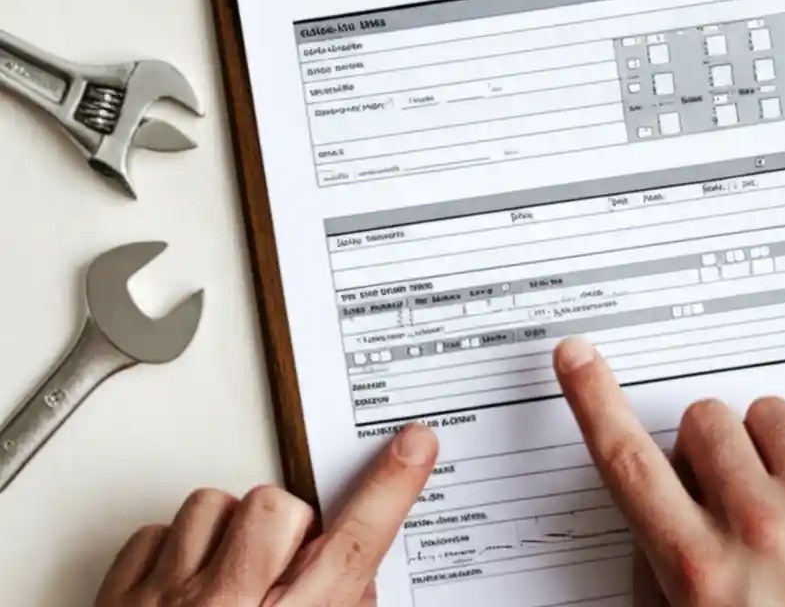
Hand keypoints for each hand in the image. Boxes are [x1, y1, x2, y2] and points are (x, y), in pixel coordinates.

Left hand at [94, 423, 437, 606]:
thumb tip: (354, 587)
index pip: (354, 547)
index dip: (391, 489)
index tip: (414, 446)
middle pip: (279, 507)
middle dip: (289, 529)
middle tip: (282, 572)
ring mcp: (165, 599)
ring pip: (213, 505)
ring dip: (229, 533)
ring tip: (229, 577)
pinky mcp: (117, 597)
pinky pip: (156, 532)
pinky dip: (175, 549)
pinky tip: (185, 583)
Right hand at [553, 337, 784, 606]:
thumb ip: (661, 564)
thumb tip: (661, 494)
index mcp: (700, 568)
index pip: (628, 463)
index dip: (594, 401)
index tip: (578, 358)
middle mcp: (760, 528)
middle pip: (705, 422)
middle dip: (708, 450)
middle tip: (727, 493)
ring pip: (769, 414)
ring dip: (767, 450)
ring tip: (783, 504)